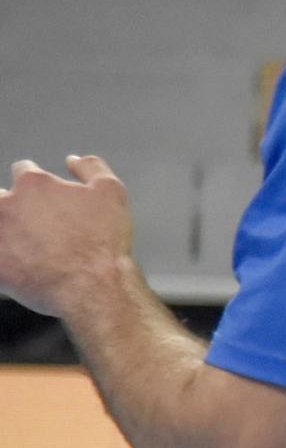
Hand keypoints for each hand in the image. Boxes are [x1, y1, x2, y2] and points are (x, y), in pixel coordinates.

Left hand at [0, 155, 137, 317]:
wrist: (92, 286)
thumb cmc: (102, 243)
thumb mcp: (112, 192)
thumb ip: (91, 167)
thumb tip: (75, 161)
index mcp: (34, 184)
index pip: (24, 171)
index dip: (37, 186)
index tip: (46, 200)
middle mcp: (8, 204)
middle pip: (0, 197)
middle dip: (15, 208)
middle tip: (36, 227)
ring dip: (8, 231)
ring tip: (26, 247)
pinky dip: (6, 259)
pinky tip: (22, 265)